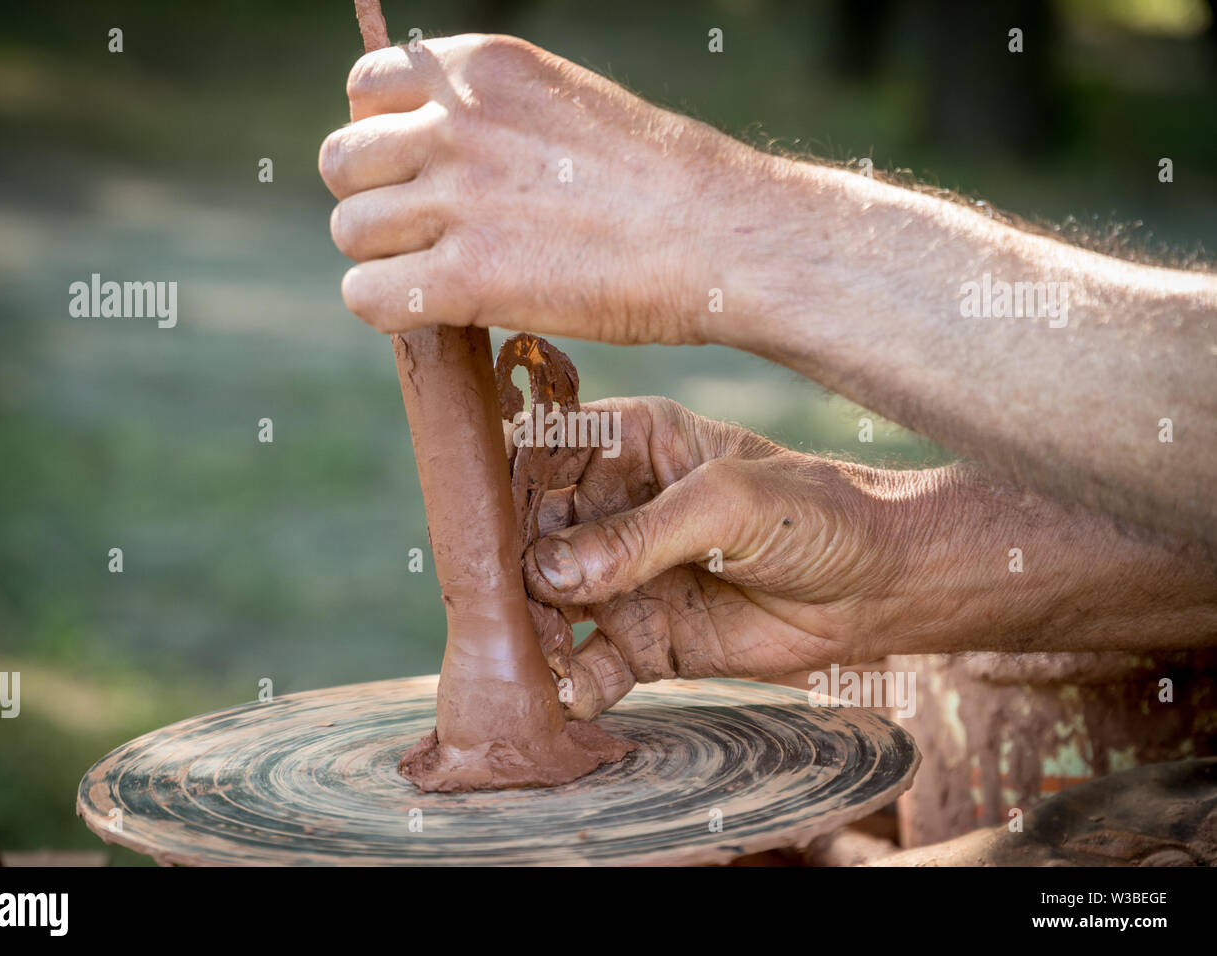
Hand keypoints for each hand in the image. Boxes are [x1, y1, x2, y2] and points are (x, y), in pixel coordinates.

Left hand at [318, 34, 783, 345]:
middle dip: (375, 200)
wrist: (719, 236)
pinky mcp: (467, 279)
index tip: (416, 175)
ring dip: (385, 259)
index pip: (365, 87)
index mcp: (481, 68)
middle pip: (343, 163)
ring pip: (351, 233)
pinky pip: (367, 297)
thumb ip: (489, 119)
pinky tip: (437, 311)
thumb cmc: (661, 181)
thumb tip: (429, 156)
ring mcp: (457, 200)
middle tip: (425, 235)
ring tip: (441, 275)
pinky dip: (389, 310)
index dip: (381, 137)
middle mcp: (456, 123)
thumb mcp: (565, 106)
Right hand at [518, 396, 909, 718]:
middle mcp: (614, 508)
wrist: (880, 587)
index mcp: (629, 443)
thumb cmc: (815, 512)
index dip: (507, 482)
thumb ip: (638, 535)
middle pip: (532, 536)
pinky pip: (590, 666)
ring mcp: (623, 578)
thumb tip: (547, 571)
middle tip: (492, 601)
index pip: (544, 453)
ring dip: (530, 630)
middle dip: (509, 569)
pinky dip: (570, 685)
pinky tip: (560, 698)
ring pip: (549, 604)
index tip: (478, 517)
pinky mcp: (643, 639)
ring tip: (519, 654)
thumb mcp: (727, 504)